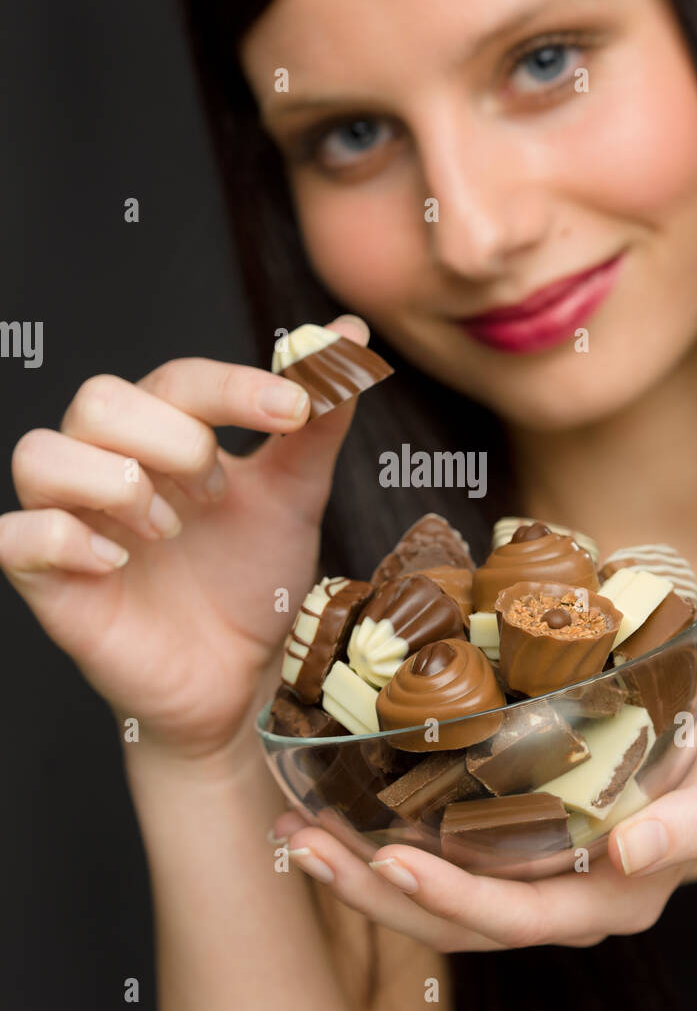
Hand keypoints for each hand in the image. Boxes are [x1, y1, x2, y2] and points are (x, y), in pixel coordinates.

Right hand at [0, 316, 368, 758]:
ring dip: (116, 481)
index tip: (293, 411)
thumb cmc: (251, 579)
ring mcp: (71, 521)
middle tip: (215, 491)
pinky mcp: (47, 580)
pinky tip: (119, 563)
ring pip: (40, 454)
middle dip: (169, 436)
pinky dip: (65, 539)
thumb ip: (316, 423)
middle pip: (98, 399)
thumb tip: (348, 334)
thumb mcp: (295, 499)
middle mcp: (108, 465)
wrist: (238, 676)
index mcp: (163, 435)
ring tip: (170, 528)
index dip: (232, 386)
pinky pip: (14, 536)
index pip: (178, 380)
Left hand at [270, 671, 696, 951]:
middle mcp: (566, 899)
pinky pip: (448, 860)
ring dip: (363, 870)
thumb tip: (627, 856)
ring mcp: (539, 876)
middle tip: (301, 844)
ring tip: (296, 831)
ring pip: (440, 897)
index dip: (449, 898)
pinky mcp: (520, 842)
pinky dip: (388, 840)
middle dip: (373, 890)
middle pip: (457, 920)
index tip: (388, 861)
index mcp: (612, 895)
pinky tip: (340, 810)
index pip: (515, 917)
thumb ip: (689, 823)